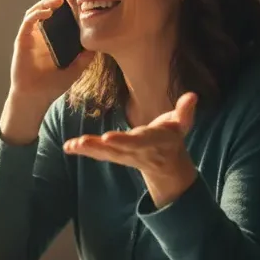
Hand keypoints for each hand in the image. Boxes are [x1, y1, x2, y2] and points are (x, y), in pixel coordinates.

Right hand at [9, 0, 94, 103]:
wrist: (36, 98)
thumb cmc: (52, 85)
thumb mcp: (75, 69)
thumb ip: (85, 58)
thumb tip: (98, 45)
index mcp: (50, 39)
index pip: (56, 16)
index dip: (64, 4)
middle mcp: (39, 35)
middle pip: (45, 9)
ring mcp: (30, 37)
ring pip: (35, 12)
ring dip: (45, 3)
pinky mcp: (22, 41)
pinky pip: (28, 22)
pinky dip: (36, 14)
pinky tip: (47, 12)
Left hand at [63, 93, 198, 206]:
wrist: (165, 163)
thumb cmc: (171, 136)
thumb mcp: (182, 124)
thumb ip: (185, 111)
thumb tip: (192, 96)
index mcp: (151, 141)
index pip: (137, 141)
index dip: (124, 140)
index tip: (108, 137)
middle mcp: (135, 151)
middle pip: (116, 150)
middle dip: (99, 147)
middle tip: (83, 143)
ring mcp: (123, 155)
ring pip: (104, 153)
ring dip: (87, 149)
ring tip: (72, 145)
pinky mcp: (113, 155)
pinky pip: (97, 154)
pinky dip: (82, 150)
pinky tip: (67, 147)